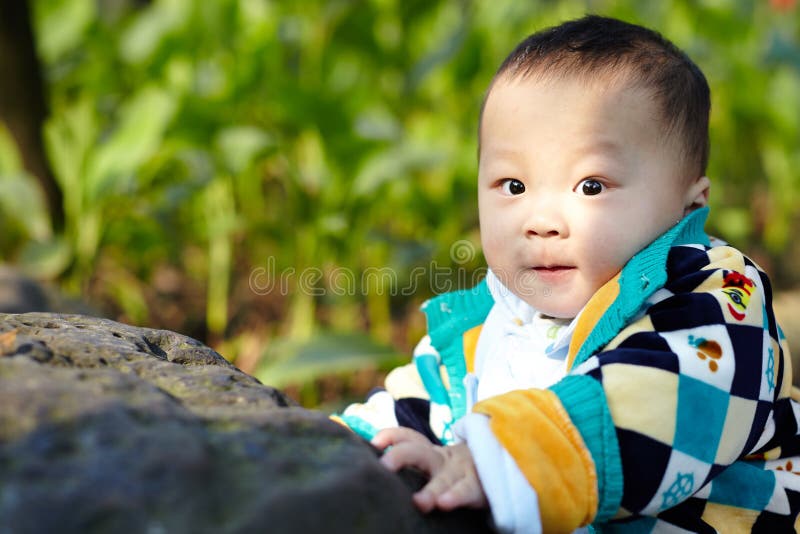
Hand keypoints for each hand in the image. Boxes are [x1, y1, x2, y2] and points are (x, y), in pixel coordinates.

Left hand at [372, 427, 487, 512]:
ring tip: (420, 502)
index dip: (392, 436)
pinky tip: (444, 504)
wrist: (498, 467)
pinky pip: (465, 492)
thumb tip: (372, 464)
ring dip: (431, 490)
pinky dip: (455, 497)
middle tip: (384, 465)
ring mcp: (459, 472)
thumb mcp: (435, 464)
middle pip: (419, 452)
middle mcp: (441, 459)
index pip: (409, 438)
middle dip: (401, 455)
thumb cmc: (455, 472)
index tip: (375, 443)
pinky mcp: (476, 487)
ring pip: (442, 478)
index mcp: (429, 452)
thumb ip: (412, 465)